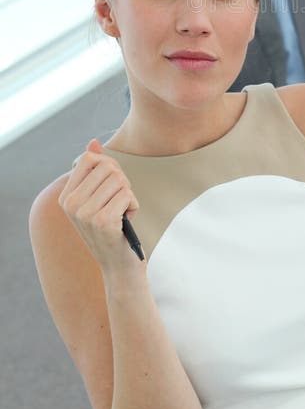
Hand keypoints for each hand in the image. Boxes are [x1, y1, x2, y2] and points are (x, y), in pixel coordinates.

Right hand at [59, 140, 141, 275]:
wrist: (118, 265)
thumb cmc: (112, 227)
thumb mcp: (99, 197)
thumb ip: (96, 170)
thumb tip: (93, 143)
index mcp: (66, 196)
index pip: (89, 158)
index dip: (109, 165)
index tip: (112, 184)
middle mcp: (71, 204)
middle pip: (108, 167)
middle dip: (122, 182)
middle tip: (118, 203)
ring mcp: (85, 213)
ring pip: (120, 180)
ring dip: (128, 195)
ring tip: (121, 213)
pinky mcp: (103, 221)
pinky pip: (128, 195)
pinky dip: (134, 205)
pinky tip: (126, 221)